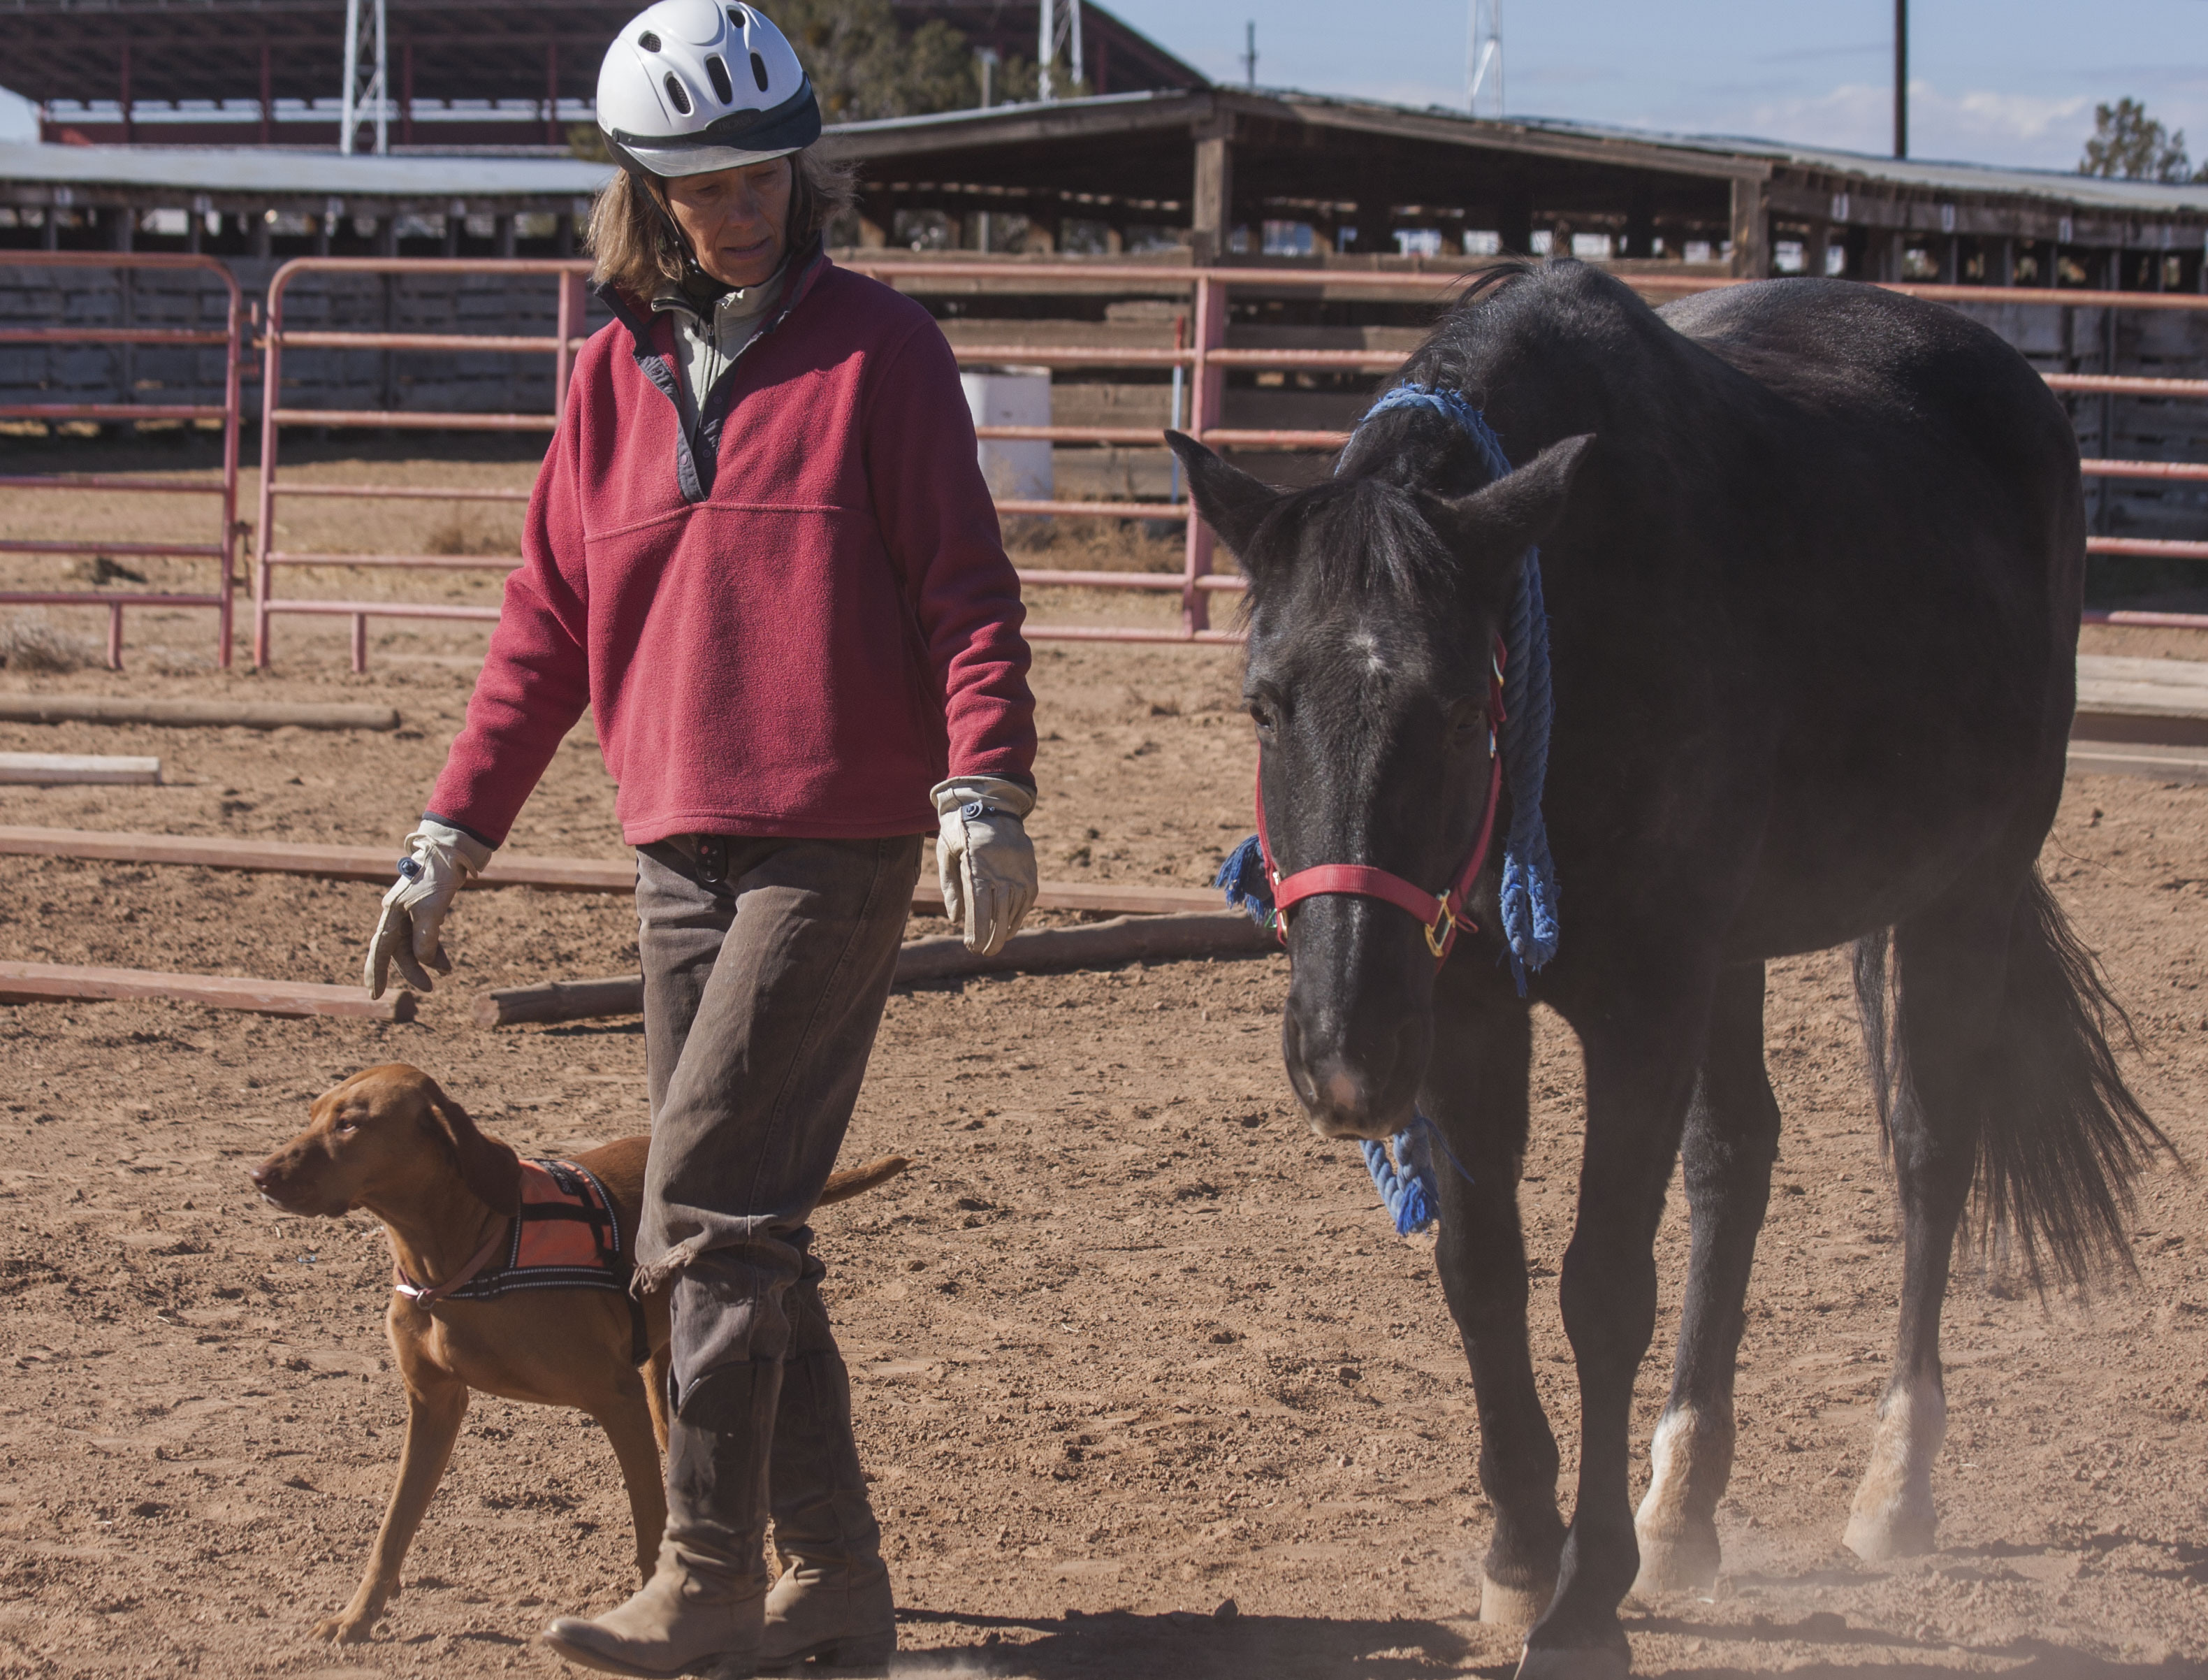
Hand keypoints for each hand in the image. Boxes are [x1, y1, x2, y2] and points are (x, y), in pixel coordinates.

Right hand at [364, 819, 494, 997]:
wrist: (448, 853)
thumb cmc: (437, 878)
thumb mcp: (432, 910)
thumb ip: (426, 937)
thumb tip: (421, 961)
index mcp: (391, 913)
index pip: (381, 949)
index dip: (377, 972)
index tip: (375, 994)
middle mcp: (396, 914)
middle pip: (398, 951)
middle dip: (412, 971)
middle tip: (429, 989)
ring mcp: (409, 913)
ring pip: (414, 946)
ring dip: (429, 961)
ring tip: (448, 973)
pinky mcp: (424, 911)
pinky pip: (425, 937)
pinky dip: (435, 949)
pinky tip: (446, 963)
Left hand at [930, 776, 1036, 956]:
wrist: (990, 804)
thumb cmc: (960, 830)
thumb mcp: (946, 853)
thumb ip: (950, 887)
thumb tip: (955, 920)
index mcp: (977, 864)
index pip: (979, 906)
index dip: (976, 930)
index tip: (971, 947)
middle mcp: (1002, 868)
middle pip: (998, 912)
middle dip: (991, 936)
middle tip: (984, 953)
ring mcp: (1020, 869)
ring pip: (1014, 908)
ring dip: (1005, 930)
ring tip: (995, 945)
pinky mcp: (1030, 869)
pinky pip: (1026, 899)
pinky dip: (1018, 916)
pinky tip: (1008, 929)